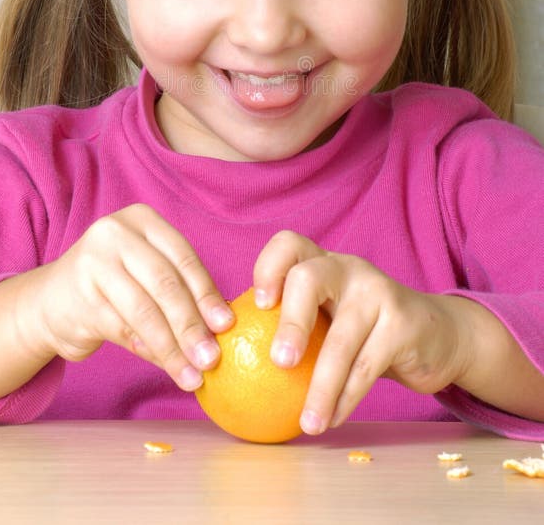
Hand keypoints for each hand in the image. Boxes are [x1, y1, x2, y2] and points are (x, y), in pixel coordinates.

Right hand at [19, 204, 233, 390]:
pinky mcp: (79, 298)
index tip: (227, 326)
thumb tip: (221, 328)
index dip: (207, 293)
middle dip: (192, 325)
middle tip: (211, 358)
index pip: (183, 257)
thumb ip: (180, 289)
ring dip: (172, 348)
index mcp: (142, 219)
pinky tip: (165, 366)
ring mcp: (93, 263)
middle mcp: (116, 233)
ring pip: (145, 311)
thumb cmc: (114, 285)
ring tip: (192, 374)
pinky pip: (124, 331)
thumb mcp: (147, 271)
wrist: (50, 301)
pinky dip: (149, 352)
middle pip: (165, 284)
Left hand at [253, 231, 466, 434]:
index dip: (268, 267)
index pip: (289, 244)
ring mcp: (378, 292)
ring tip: (305, 422)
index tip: (256, 304)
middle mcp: (349, 268)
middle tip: (277, 362)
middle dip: (289, 318)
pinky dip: (345, 399)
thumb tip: (229, 366)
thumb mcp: (332, 315)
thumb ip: (294, 326)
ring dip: (320, 387)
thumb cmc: (367, 330)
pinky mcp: (403, 324)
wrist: (438, 335)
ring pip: (341, 340)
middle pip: (309, 277)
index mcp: (323, 262)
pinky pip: (367, 367)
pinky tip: (330, 420)